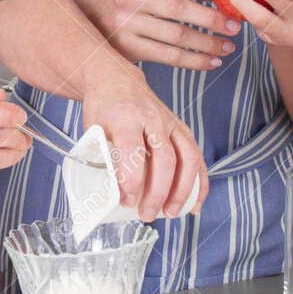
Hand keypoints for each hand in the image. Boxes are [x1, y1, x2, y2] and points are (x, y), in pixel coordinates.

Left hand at [81, 69, 208, 223]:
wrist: (115, 79)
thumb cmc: (102, 108)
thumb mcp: (93, 128)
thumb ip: (102, 156)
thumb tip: (110, 194)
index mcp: (126, 117)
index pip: (133, 152)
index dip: (132, 180)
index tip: (126, 201)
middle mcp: (153, 118)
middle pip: (164, 158)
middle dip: (158, 192)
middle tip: (147, 214)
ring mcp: (170, 122)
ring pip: (187, 157)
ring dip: (182, 190)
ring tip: (171, 213)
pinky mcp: (181, 128)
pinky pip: (197, 156)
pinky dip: (199, 181)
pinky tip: (195, 203)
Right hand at [83, 0, 238, 71]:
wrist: (95, 22)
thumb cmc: (135, 0)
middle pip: (176, 8)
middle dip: (210, 18)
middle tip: (234, 26)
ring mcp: (128, 26)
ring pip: (176, 36)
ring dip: (207, 43)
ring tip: (228, 46)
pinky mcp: (131, 49)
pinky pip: (169, 57)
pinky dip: (195, 60)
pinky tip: (213, 61)